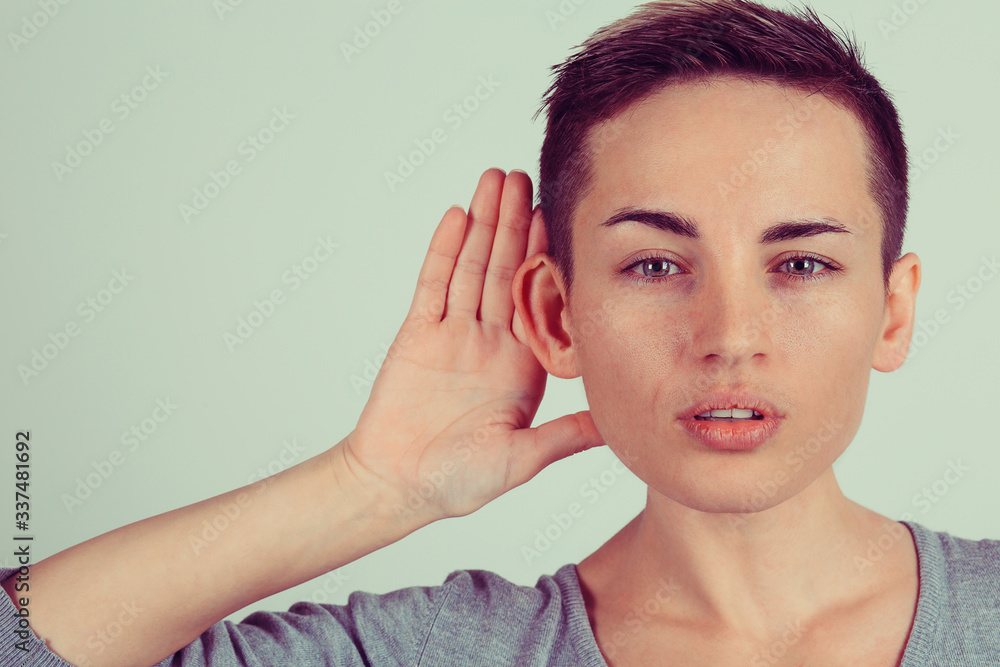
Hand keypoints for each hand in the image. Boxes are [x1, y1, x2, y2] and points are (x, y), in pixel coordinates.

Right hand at [343, 168, 604, 521]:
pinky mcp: (417, 334)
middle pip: (505, 269)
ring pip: (471, 266)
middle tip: (526, 176)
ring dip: (484, 224)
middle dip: (516, 223)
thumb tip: (618, 425)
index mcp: (521, 365)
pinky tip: (457, 217)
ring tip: (495, 180)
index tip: (562, 219)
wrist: (397, 486)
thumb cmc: (457, 481)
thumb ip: (566, 436)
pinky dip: (443, 251)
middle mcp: (490, 341)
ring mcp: (452, 334)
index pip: (538, 299)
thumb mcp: (522, 458)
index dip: (548, 258)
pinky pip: (432, 286)